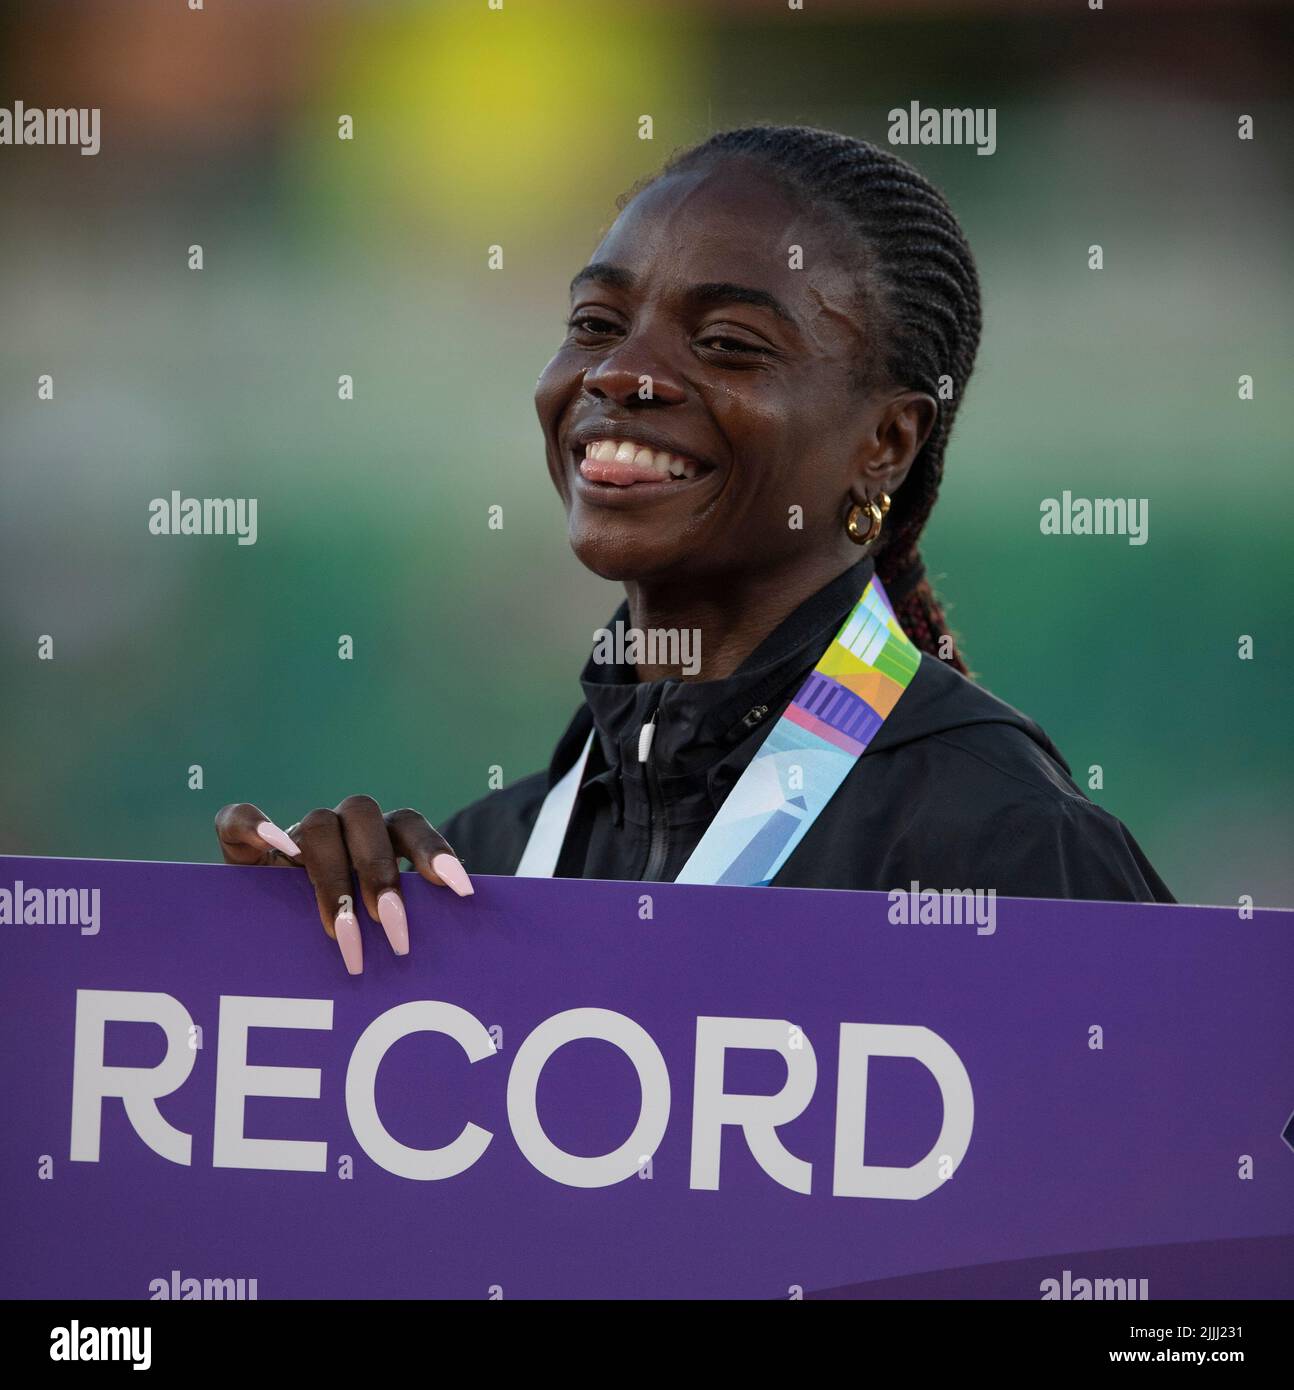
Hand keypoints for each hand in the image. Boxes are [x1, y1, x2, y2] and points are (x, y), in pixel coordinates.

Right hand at [215, 796, 472, 974]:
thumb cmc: (344, 941)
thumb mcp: (379, 933)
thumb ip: (407, 926)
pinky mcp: (245, 846)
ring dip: (334, 879)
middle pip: (366, 820)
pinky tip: (274, 847)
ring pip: (319, 826)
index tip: (461, 890)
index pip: (410, 825)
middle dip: (382, 874)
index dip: (435, 851)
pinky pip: (239, 819)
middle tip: (394, 930)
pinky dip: (255, 825)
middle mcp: (341, 828)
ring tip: (343, 934)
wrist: (269, 939)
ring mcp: (295, 834)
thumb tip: (453, 954)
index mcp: (379, 838)